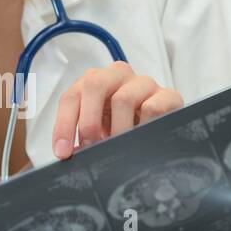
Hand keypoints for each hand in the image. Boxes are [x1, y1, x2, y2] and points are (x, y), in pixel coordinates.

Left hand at [52, 61, 182, 158]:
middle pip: (94, 85)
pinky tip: (141, 139)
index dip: (64, 124)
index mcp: (95, 81)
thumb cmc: (122, 125)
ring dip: (117, 129)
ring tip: (118, 146)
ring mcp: (143, 83)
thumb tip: (70, 154)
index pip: (72, 96)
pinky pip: (152, 108)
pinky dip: (143, 127)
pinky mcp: (167, 96)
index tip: (63, 151)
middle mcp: (117, 75)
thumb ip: (82, 136)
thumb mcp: (99, 127)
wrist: (160, 125)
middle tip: (91, 146)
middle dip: (88, 121)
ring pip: (123, 99)